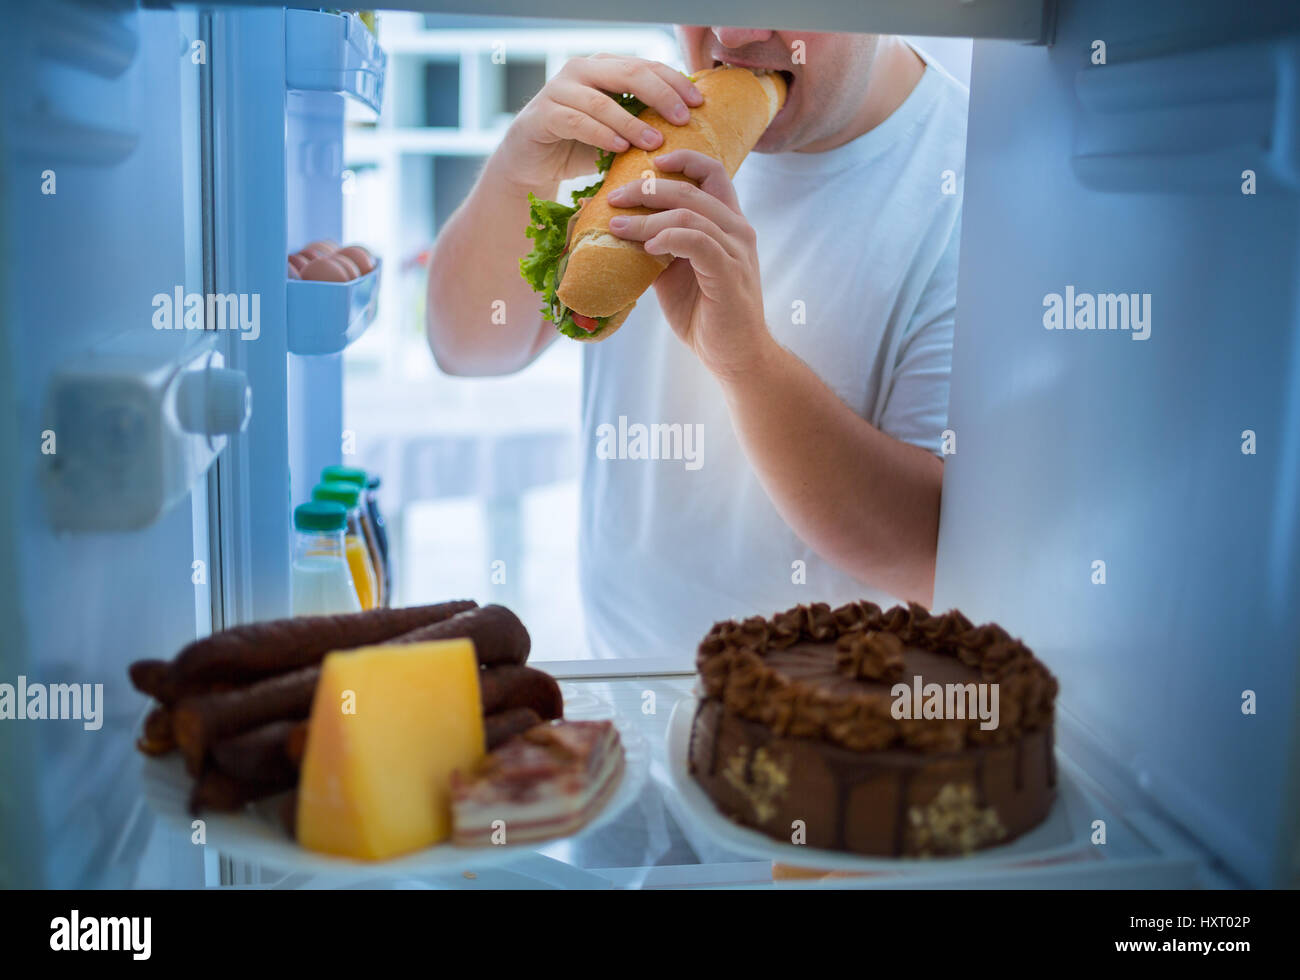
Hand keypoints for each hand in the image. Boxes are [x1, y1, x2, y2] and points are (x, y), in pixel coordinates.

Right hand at [500, 56, 702, 191]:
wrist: (531, 164)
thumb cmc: (580, 147)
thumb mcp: (618, 131)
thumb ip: (643, 122)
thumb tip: (691, 129)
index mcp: (604, 67)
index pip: (646, 66)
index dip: (674, 81)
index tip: (698, 103)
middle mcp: (582, 70)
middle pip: (628, 73)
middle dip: (660, 95)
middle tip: (682, 119)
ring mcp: (559, 90)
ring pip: (602, 101)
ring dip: (632, 123)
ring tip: (656, 142)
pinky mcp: (543, 115)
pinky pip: (576, 122)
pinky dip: (601, 135)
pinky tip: (620, 148)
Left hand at [605, 150, 772, 380]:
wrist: (734, 356)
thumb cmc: (705, 314)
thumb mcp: (674, 274)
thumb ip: (657, 247)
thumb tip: (618, 229)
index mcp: (728, 224)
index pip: (713, 173)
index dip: (683, 159)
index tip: (650, 164)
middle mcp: (738, 230)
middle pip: (692, 188)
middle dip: (647, 189)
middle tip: (613, 199)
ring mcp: (736, 251)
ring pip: (690, 215)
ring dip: (647, 219)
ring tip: (617, 227)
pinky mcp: (729, 274)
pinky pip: (697, 242)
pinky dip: (668, 238)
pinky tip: (646, 248)